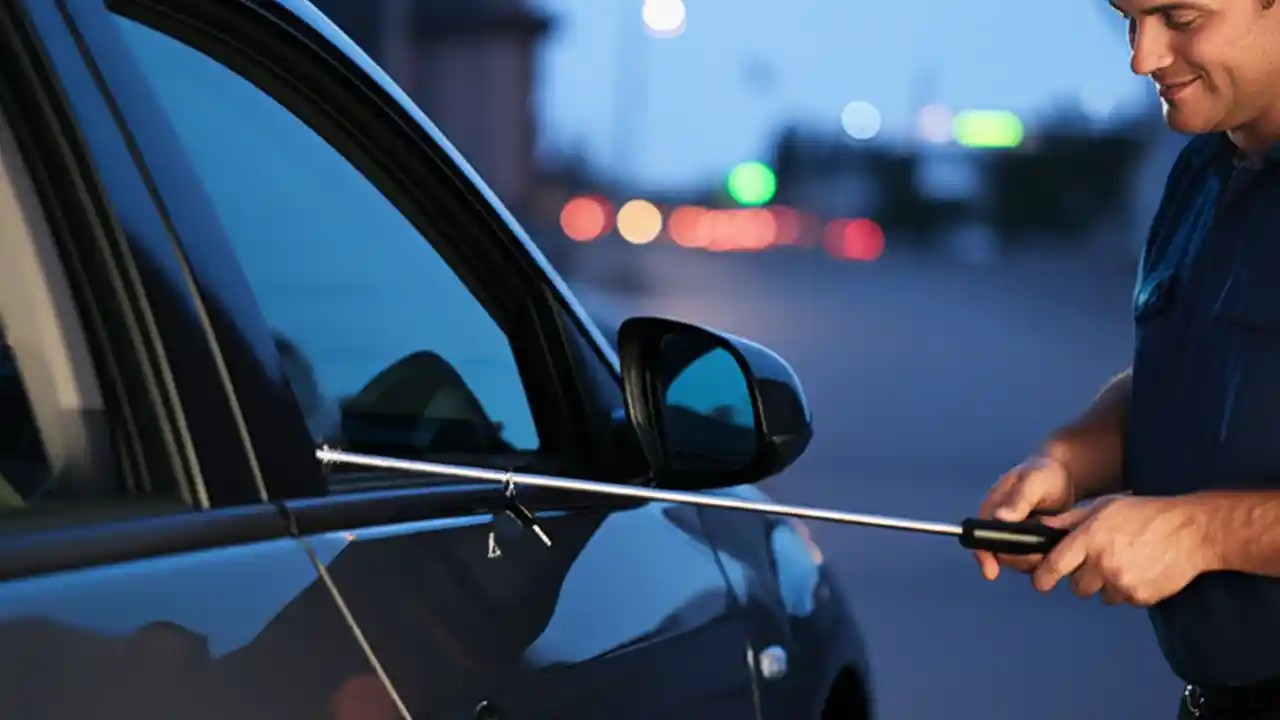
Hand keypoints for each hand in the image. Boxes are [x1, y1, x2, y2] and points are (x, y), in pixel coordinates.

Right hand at [974, 454, 1076, 579]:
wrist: (1063, 476)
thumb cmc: (1044, 473)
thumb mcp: (1033, 481)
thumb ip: (1019, 499)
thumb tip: (1000, 517)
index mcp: (992, 508)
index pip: (979, 536)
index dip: (983, 555)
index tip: (991, 572)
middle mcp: (999, 525)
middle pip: (1000, 554)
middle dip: (1020, 558)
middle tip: (1043, 551)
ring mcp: (1015, 537)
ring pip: (1018, 561)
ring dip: (1035, 558)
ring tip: (1053, 542)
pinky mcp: (1031, 544)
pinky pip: (1033, 559)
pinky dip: (1046, 556)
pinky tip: (1058, 545)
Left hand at [1031, 495, 1211, 606]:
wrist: (1190, 531)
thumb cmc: (1145, 514)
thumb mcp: (1102, 507)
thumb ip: (1069, 521)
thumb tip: (1040, 529)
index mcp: (1089, 538)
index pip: (1053, 567)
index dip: (1043, 578)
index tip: (1041, 582)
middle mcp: (1103, 562)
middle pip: (1077, 587)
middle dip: (1083, 577)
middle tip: (1099, 562)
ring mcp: (1122, 582)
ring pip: (1101, 595)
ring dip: (1107, 585)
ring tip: (1125, 562)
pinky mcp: (1140, 597)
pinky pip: (1124, 600)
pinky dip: (1128, 590)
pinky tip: (1140, 570)